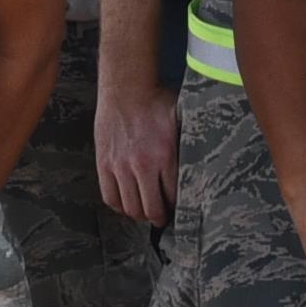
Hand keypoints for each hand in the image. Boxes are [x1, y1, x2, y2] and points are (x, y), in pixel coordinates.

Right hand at [94, 85, 181, 224]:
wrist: (125, 88)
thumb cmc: (156, 102)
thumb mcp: (181, 122)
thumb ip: (187, 146)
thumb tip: (201, 165)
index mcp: (165, 156)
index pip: (173, 197)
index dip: (177, 209)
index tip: (179, 210)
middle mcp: (142, 165)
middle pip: (151, 209)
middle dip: (159, 218)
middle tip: (163, 218)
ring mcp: (120, 166)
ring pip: (130, 207)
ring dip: (140, 214)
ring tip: (146, 211)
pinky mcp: (104, 164)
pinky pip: (110, 196)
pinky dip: (120, 205)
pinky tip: (127, 203)